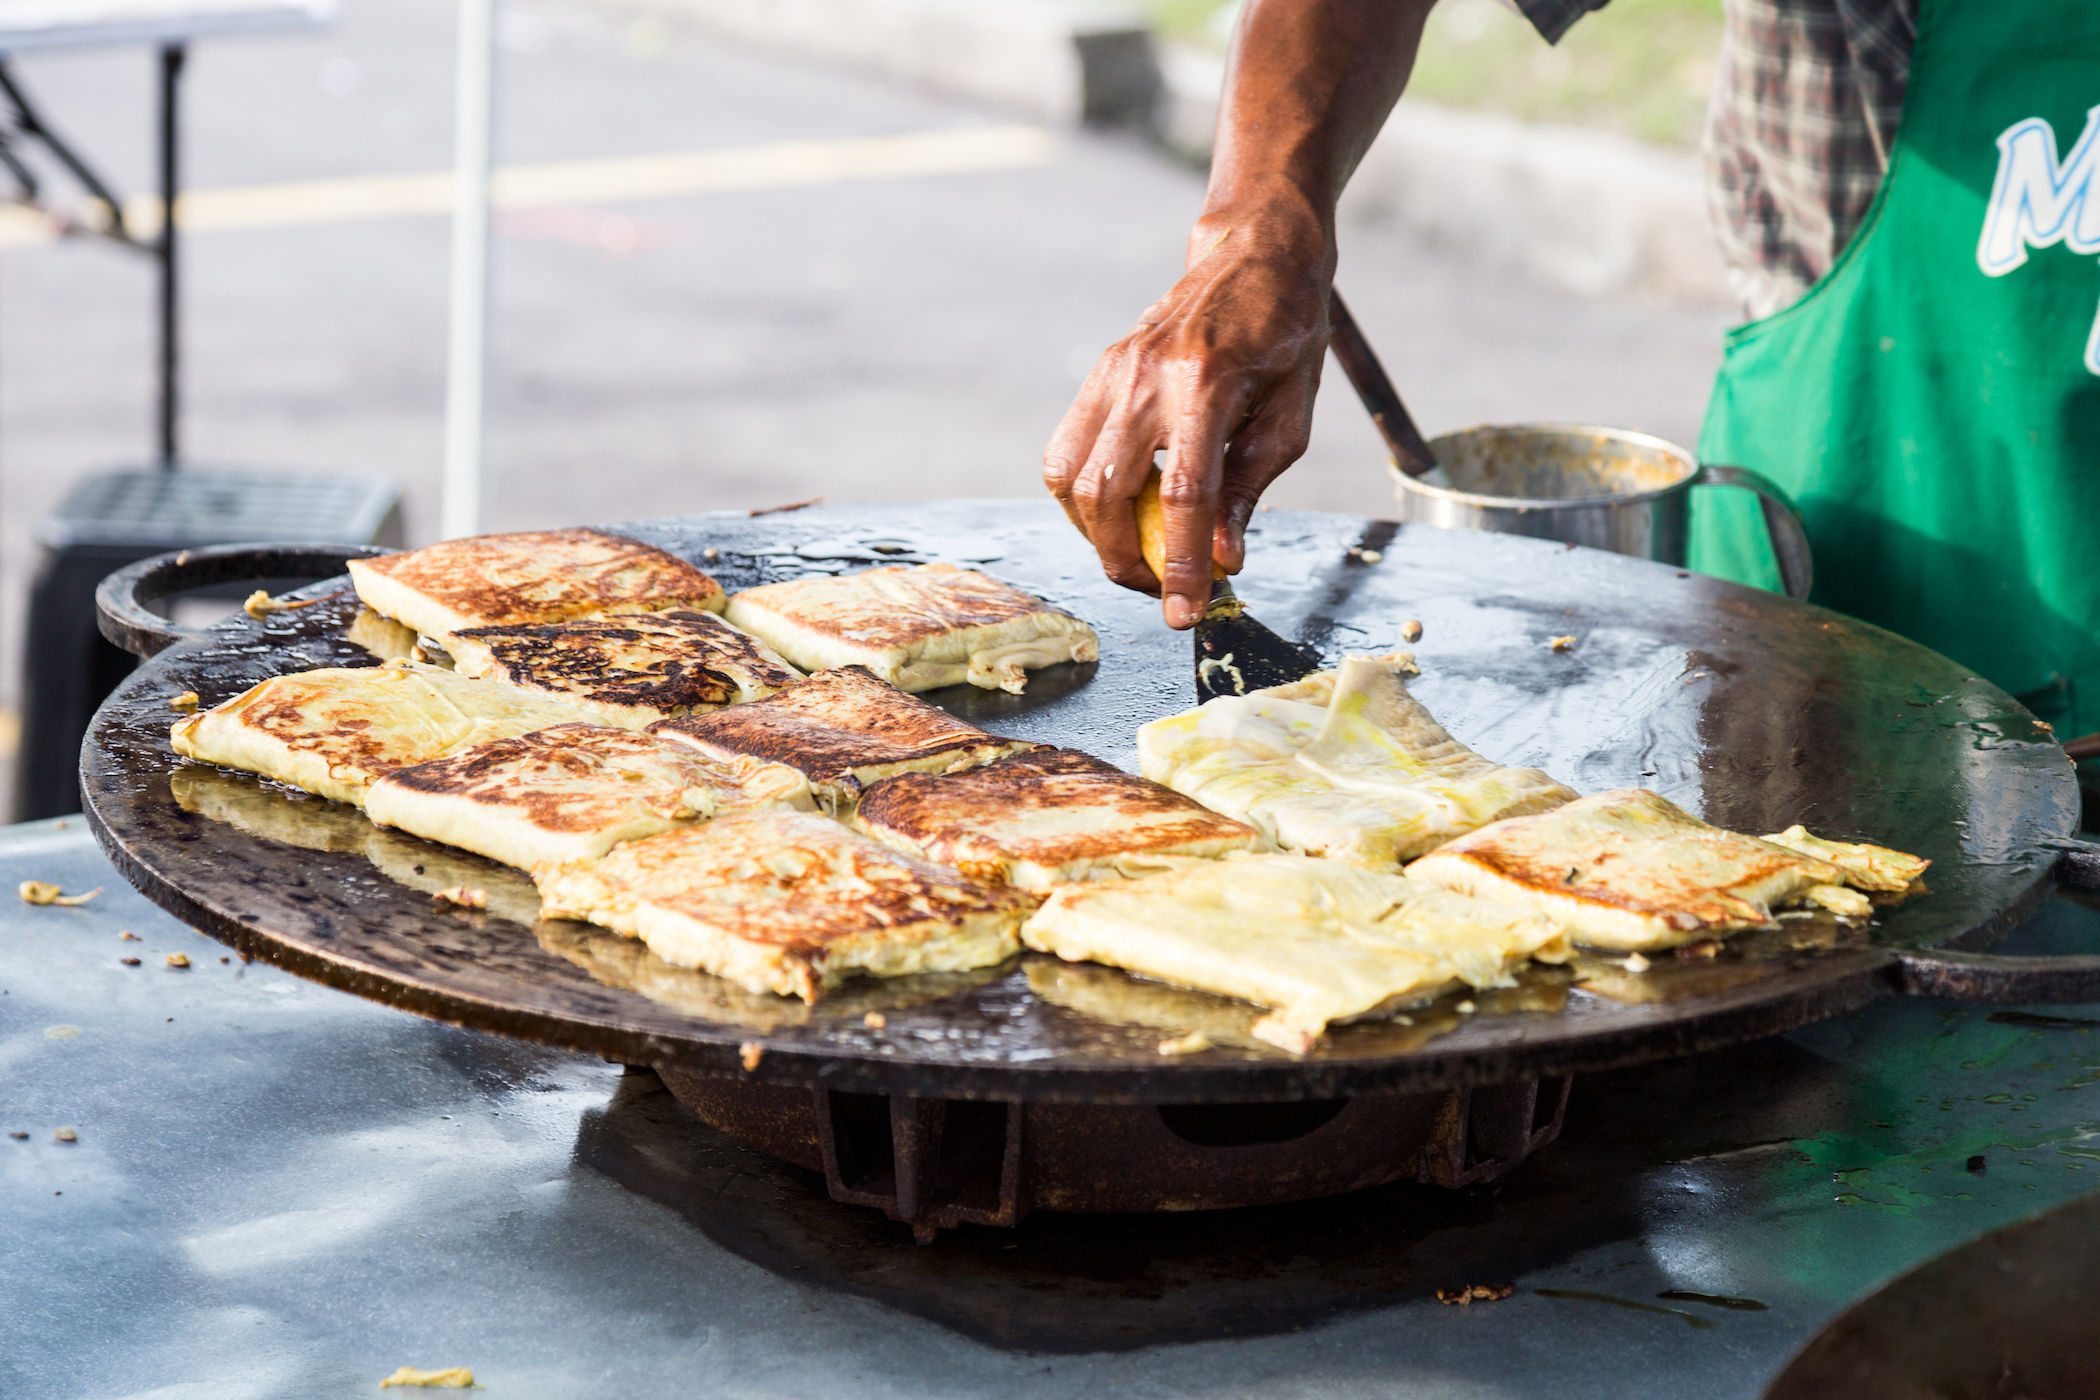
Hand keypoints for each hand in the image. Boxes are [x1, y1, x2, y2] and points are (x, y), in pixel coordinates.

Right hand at [1043, 212, 1332, 628]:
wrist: (1253, 257)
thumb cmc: (1284, 336)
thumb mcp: (1290, 416)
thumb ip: (1250, 489)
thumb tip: (1223, 558)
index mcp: (1209, 384)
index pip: (1185, 495)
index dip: (1182, 563)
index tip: (1184, 614)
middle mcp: (1147, 376)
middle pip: (1107, 494)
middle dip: (1128, 561)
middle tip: (1164, 589)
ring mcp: (1112, 371)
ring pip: (1071, 479)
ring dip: (1097, 536)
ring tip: (1138, 555)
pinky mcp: (1097, 374)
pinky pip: (1066, 453)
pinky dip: (1083, 499)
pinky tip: (1117, 514)